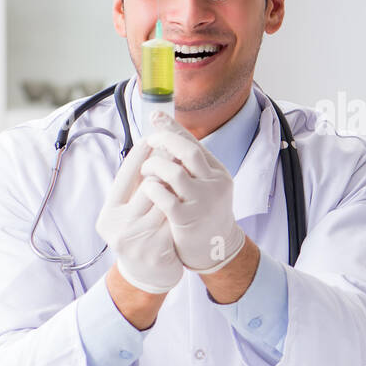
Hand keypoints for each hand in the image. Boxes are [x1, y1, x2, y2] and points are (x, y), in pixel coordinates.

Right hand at [95, 139, 184, 293]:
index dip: (139, 155)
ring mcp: (139, 239)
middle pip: (147, 185)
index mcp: (109, 214)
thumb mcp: (126, 214)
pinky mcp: (158, 249)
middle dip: (163, 164)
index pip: (124, 177)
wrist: (147, 277)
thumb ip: (132, 188)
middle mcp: (119, 226)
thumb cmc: (139, 235)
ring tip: (186, 164)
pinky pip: (176, 217)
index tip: (151, 137)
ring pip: (165, 199)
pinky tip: (192, 191)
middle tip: (176, 146)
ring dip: (177, 181)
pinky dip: (184, 202)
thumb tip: (144, 148)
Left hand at [138, 113, 245, 272]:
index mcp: (218, 172)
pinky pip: (165, 198)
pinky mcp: (187, 219)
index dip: (173, 129)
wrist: (216, 248)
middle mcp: (214, 184)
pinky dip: (152, 188)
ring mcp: (202, 202)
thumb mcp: (206, 184)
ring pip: (174, 173)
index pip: (194, 143)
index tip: (155, 117)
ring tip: (146, 168)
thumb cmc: (205, 212)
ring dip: (154, 166)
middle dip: (164, 140)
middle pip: (187, 152)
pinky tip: (146, 187)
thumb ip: (191, 165)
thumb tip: (166, 134)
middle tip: (149, 139)